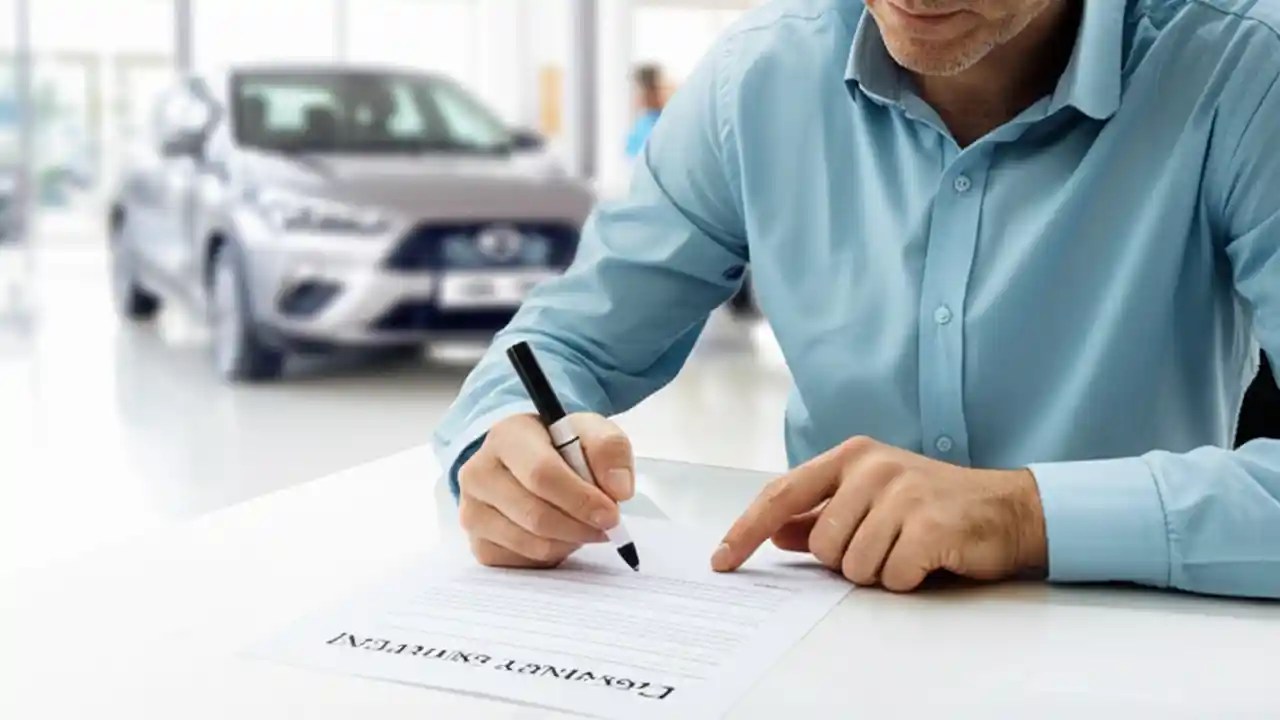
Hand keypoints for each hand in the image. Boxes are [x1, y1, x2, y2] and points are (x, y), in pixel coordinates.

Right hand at [458, 413, 633, 567]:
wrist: (528, 461)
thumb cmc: (560, 446)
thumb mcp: (590, 432)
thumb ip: (611, 450)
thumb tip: (618, 490)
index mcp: (507, 437)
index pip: (541, 474)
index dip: (580, 499)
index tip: (611, 513)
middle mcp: (479, 473)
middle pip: (536, 515)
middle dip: (580, 526)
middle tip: (607, 527)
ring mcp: (472, 511)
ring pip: (531, 543)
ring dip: (569, 541)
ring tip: (583, 526)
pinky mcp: (478, 543)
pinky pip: (523, 562)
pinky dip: (552, 554)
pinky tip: (560, 535)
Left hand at [711, 436, 1046, 591]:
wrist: (1007, 508)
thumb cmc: (934, 504)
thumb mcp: (873, 499)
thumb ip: (820, 514)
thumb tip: (775, 532)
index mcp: (851, 457)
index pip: (781, 495)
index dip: (746, 530)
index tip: (722, 560)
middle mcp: (872, 468)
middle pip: (822, 545)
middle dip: (847, 560)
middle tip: (885, 545)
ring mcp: (901, 493)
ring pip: (853, 565)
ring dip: (880, 571)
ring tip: (908, 549)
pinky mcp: (928, 524)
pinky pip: (891, 575)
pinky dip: (908, 579)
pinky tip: (929, 558)